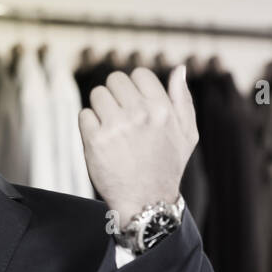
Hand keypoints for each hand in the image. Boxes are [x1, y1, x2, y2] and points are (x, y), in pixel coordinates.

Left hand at [78, 65, 198, 225]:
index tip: (136, 106)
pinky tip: (103, 142)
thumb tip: (179, 68)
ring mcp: (116, 127)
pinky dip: (90, 126)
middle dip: (116, 96)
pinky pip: (84, 115)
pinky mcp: (95, 141)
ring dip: (101, 109)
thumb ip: (183, 100)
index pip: (139, 74)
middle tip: (122, 119)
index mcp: (162, 109)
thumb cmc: (167, 167)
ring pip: (97, 94)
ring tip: (112, 130)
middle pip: (115, 80)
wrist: (146, 202)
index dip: (135, 88)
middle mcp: (139, 114)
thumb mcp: (187, 135)